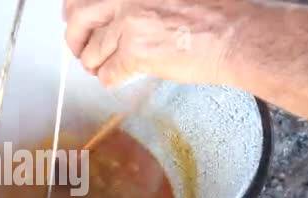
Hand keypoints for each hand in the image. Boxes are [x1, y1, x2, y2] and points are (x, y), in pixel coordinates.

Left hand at [64, 0, 251, 86]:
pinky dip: (109, 80)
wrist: (235, 36)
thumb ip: (139, 2)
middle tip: (79, 50)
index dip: (76, 10)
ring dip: (93, 64)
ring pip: (92, 51)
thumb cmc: (215, 13)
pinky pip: (108, 74)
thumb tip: (118, 13)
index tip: (72, 17)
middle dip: (74, 39)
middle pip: (79, 19)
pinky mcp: (135, 53)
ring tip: (101, 69)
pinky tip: (116, 80)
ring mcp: (129, 24)